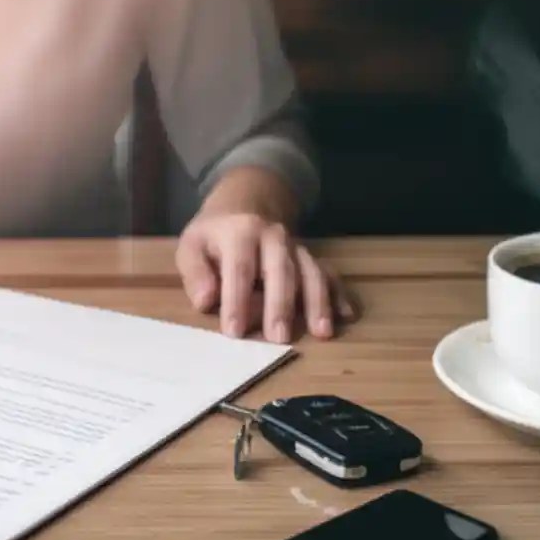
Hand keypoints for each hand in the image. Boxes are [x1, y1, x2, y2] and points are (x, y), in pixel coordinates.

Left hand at [176, 212, 355, 341]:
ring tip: (323, 332)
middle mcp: (273, 237)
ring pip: (311, 272)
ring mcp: (296, 246)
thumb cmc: (214, 234)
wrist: (246, 202)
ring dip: (318, 302)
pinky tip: (347, 315)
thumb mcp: (192, 246)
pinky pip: (329, 272)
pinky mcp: (311, 257)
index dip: (236, 300)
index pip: (239, 269)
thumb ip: (196, 273)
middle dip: (281, 305)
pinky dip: (339, 293)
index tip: (234, 331)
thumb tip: (206, 301)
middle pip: (281, 270)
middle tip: (280, 338)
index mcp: (240, 233)